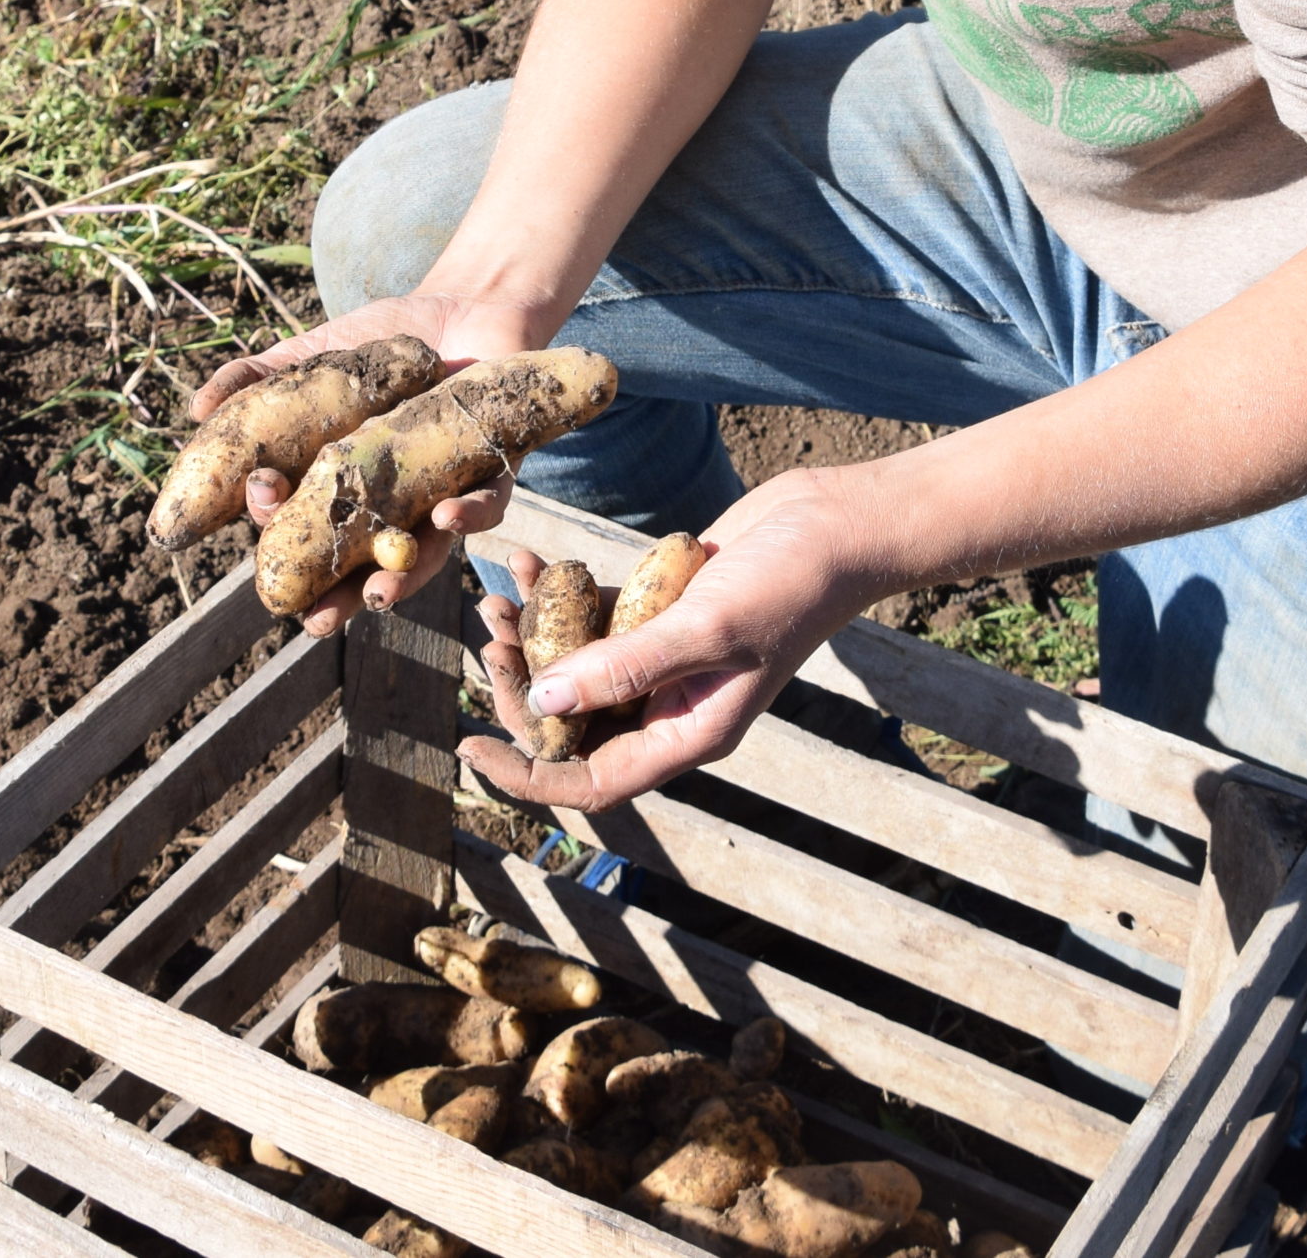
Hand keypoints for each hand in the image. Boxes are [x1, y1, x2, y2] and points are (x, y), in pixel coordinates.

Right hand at [195, 289, 553, 637]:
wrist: (463, 305)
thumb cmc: (382, 339)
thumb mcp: (313, 356)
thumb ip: (257, 377)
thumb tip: (196, 411)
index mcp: (340, 485)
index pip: (303, 526)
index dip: (280, 528)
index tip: (263, 503)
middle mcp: (389, 504)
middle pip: (358, 567)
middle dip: (337, 600)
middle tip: (316, 622)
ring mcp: (440, 492)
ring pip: (423, 556)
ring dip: (402, 580)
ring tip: (380, 595)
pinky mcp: (494, 473)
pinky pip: (488, 505)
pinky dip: (469, 515)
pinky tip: (445, 516)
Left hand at [456, 468, 893, 811]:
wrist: (837, 525)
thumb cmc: (788, 584)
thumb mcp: (706, 628)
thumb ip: (627, 665)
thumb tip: (546, 698)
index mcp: (689, 735)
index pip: (592, 781)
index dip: (528, 773)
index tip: (469, 746)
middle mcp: (674, 707)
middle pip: (576, 725)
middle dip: (520, 691)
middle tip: (484, 645)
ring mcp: (670, 659)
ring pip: (581, 668)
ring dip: (531, 640)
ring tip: (492, 602)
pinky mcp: (666, 612)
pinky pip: (599, 618)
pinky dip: (561, 597)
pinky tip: (527, 563)